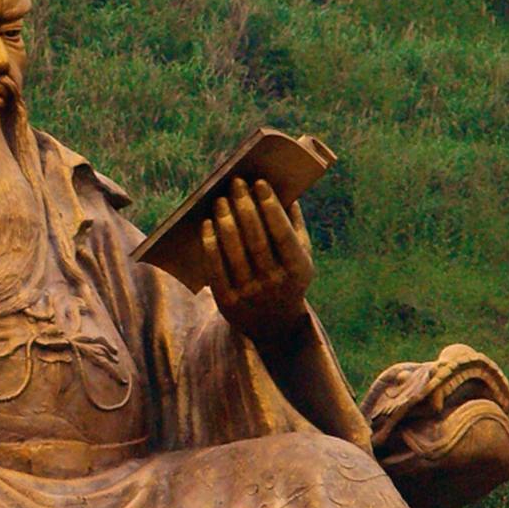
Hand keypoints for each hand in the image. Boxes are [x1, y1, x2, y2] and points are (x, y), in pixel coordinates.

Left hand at [201, 179, 311, 350]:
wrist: (274, 325)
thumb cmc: (287, 278)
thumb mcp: (301, 258)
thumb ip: (295, 226)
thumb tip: (285, 191)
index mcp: (298, 269)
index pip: (283, 235)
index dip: (271, 208)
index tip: (259, 182)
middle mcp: (275, 283)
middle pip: (257, 240)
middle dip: (245, 208)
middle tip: (235, 182)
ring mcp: (250, 294)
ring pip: (235, 252)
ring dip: (225, 221)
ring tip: (219, 199)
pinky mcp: (228, 302)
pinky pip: (216, 268)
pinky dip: (210, 244)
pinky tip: (207, 224)